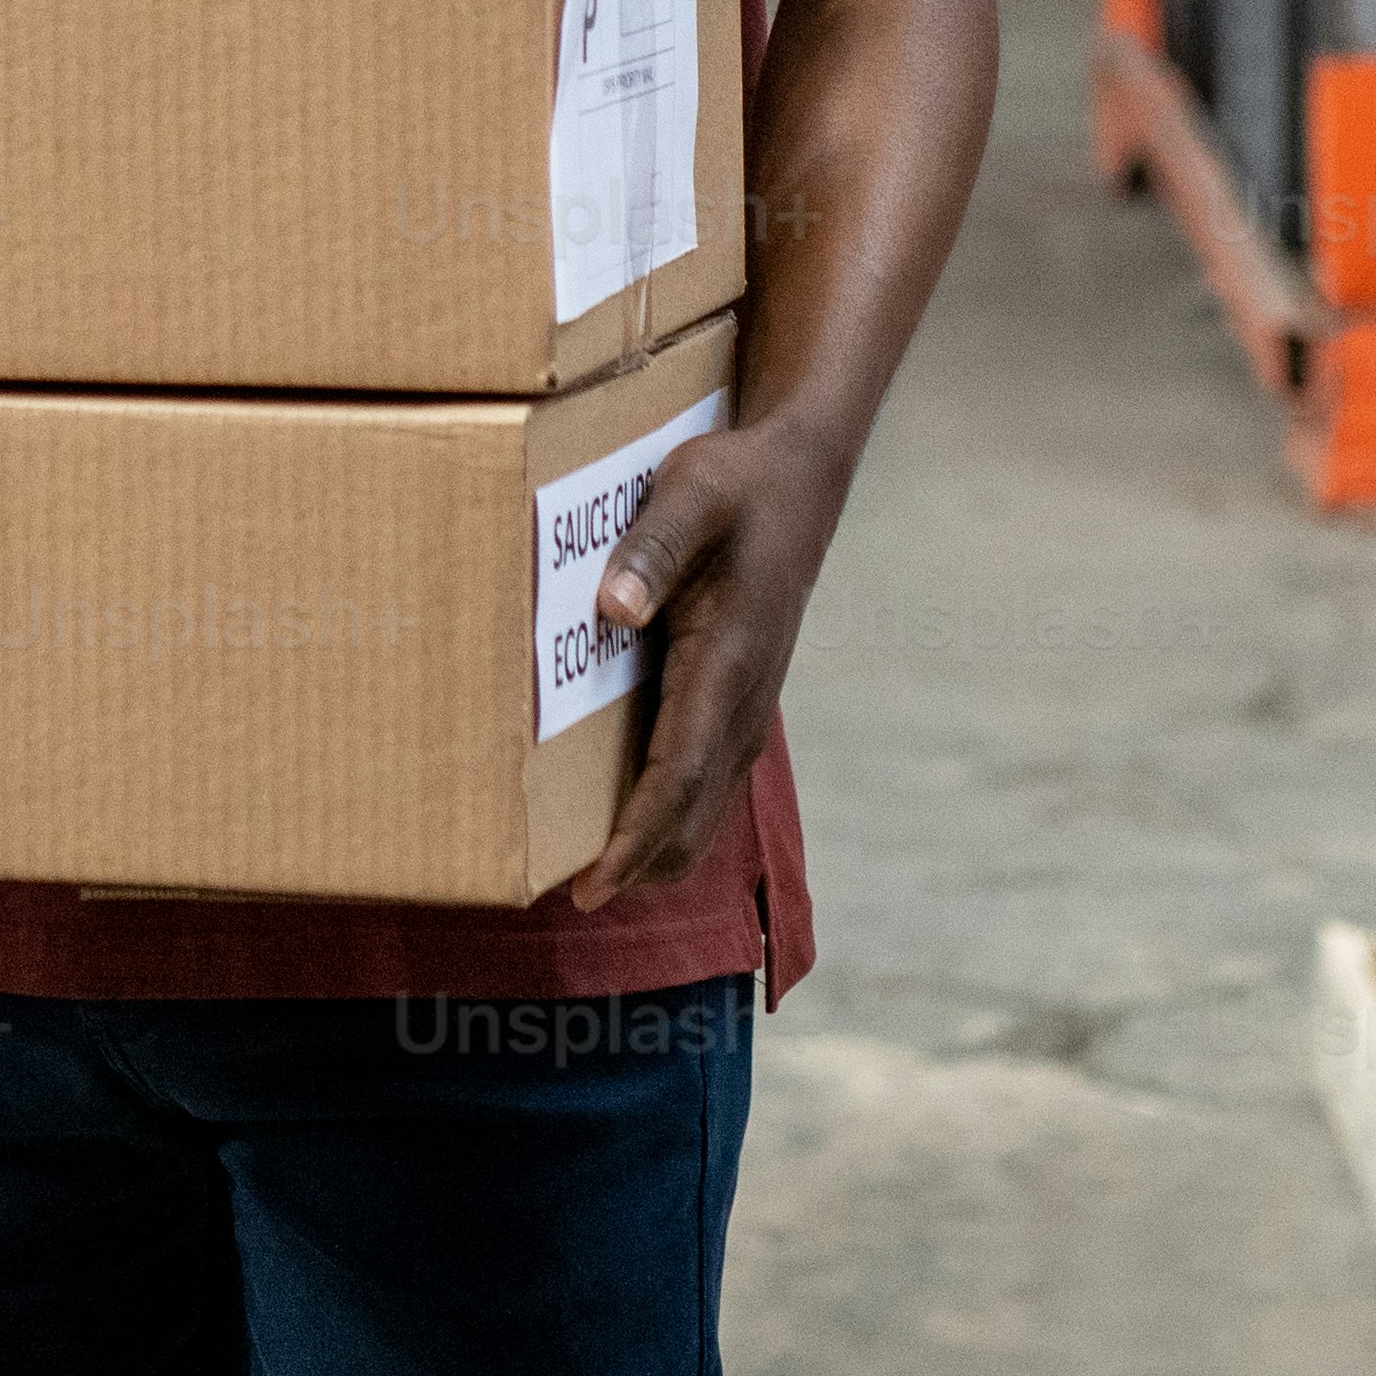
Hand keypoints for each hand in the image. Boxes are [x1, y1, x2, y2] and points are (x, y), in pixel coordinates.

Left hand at [556, 424, 845, 915]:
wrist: (801, 479)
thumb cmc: (737, 483)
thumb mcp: (689, 494)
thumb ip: (651, 548)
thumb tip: (613, 610)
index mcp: (729, 662)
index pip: (679, 776)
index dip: (635, 837)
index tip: (594, 884)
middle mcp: (744, 701)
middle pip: (694, 813)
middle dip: (640, 864)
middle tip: (574, 896)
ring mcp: (749, 706)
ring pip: (707, 805)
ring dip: (658, 847)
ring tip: (595, 877)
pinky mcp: (740, 699)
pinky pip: (708, 777)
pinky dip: (674, 814)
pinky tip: (632, 819)